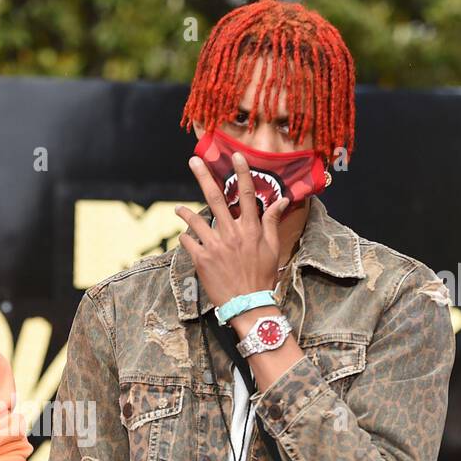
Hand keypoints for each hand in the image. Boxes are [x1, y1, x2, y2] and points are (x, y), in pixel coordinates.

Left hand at [176, 151, 288, 317]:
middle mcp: (231, 233)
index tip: (236, 155)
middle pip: (215, 198)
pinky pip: (188, 241)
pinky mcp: (201, 259)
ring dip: (185, 212)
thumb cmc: (262, 276)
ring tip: (178, 208)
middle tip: (194, 161)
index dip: (242, 172)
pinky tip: (185, 238)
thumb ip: (272, 222)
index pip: (247, 194)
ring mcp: (214, 246)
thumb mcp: (272, 248)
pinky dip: (185, 237)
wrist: (248, 304)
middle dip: (204, 176)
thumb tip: (282, 200)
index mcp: (250, 229)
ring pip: (195, 219)